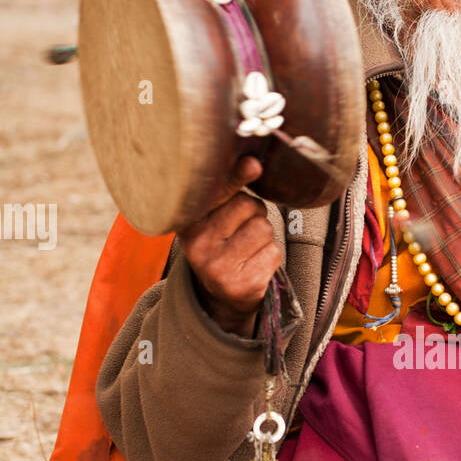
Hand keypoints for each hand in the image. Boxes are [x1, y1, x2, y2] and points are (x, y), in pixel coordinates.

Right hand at [178, 157, 281, 336]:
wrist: (221, 298)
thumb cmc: (222, 247)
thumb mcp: (215, 218)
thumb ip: (229, 189)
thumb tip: (253, 162)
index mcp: (187, 224)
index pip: (218, 191)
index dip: (237, 177)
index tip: (253, 165)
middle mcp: (198, 246)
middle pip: (248, 206)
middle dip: (254, 215)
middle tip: (241, 231)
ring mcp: (218, 268)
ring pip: (264, 228)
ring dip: (264, 237)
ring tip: (247, 249)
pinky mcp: (242, 285)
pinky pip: (273, 253)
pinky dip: (269, 258)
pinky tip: (253, 266)